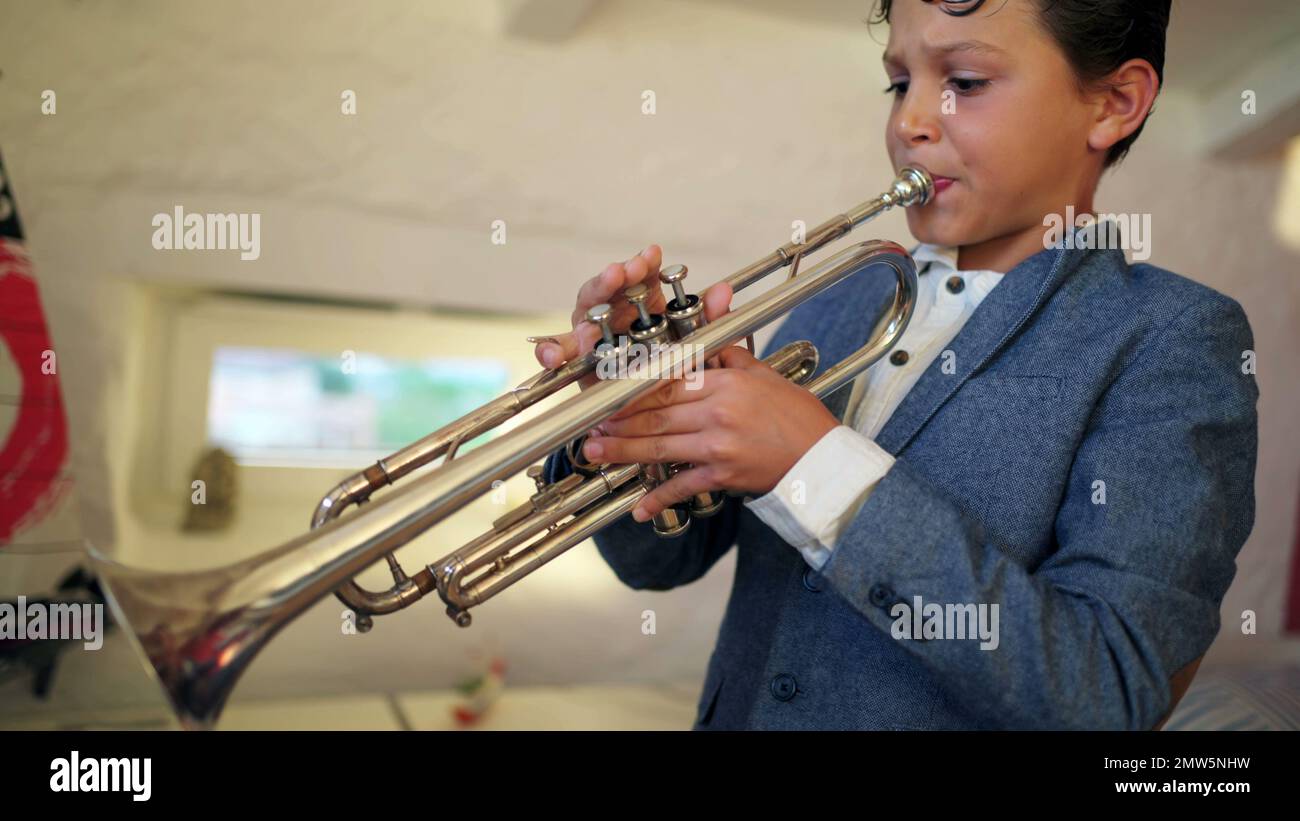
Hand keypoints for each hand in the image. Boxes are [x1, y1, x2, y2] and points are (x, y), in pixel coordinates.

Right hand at [532, 245, 727, 390]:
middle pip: (605, 290)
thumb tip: (724, 292)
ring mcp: (591, 335)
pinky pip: (557, 350)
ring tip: (593, 309)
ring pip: (582, 315)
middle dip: (612, 280)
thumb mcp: (693, 343)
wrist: (650, 412)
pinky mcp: (575, 360)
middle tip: (623, 272)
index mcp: (639, 305)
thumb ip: (708, 317)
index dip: (643, 265)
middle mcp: (613, 315)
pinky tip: (551, 354)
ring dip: (585, 312)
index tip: (651, 256)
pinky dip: (550, 350)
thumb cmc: (669, 370)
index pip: (638, 277)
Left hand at [582, 346, 840, 521]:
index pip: (666, 382)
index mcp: (724, 383)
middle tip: (589, 427)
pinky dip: (659, 498)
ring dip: (623, 452)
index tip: (606, 394)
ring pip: (659, 447)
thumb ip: (727, 355)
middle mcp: (717, 413)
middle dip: (616, 422)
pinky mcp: (723, 476)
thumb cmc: (796, 417)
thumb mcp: (763, 375)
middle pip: (654, 415)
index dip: (631, 390)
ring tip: (596, 454)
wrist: (822, 460)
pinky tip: (638, 508)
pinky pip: (682, 487)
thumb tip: (703, 339)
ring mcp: (718, 447)